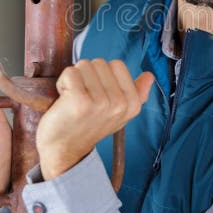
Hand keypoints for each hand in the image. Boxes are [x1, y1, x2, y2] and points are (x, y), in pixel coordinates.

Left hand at [36, 59, 153, 180]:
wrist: (64, 149)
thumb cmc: (89, 126)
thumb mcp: (119, 113)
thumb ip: (136, 93)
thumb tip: (149, 76)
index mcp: (132, 104)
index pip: (118, 65)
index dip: (103, 75)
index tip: (98, 93)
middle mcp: (120, 104)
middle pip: (100, 63)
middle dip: (88, 76)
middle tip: (84, 98)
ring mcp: (100, 102)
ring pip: (84, 65)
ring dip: (75, 79)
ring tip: (74, 98)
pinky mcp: (79, 101)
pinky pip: (70, 72)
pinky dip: (63, 82)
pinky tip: (64, 100)